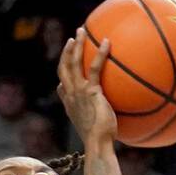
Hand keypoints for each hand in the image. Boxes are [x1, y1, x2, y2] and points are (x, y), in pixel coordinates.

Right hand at [57, 27, 117, 145]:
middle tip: (72, 39)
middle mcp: (71, 96)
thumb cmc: (101, 142)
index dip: (63, 78)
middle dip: (66, 52)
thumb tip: (112, 123)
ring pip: (72, 63)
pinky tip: (107, 41)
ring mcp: (78, 92)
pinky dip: (100, 53)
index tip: (66, 71)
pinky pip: (94, 67)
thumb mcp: (97, 131)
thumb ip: (101, 122)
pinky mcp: (90, 90)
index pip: (62, 89)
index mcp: (70, 106)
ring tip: (81, 31)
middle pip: (63, 69)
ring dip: (76, 45)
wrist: (98, 144)